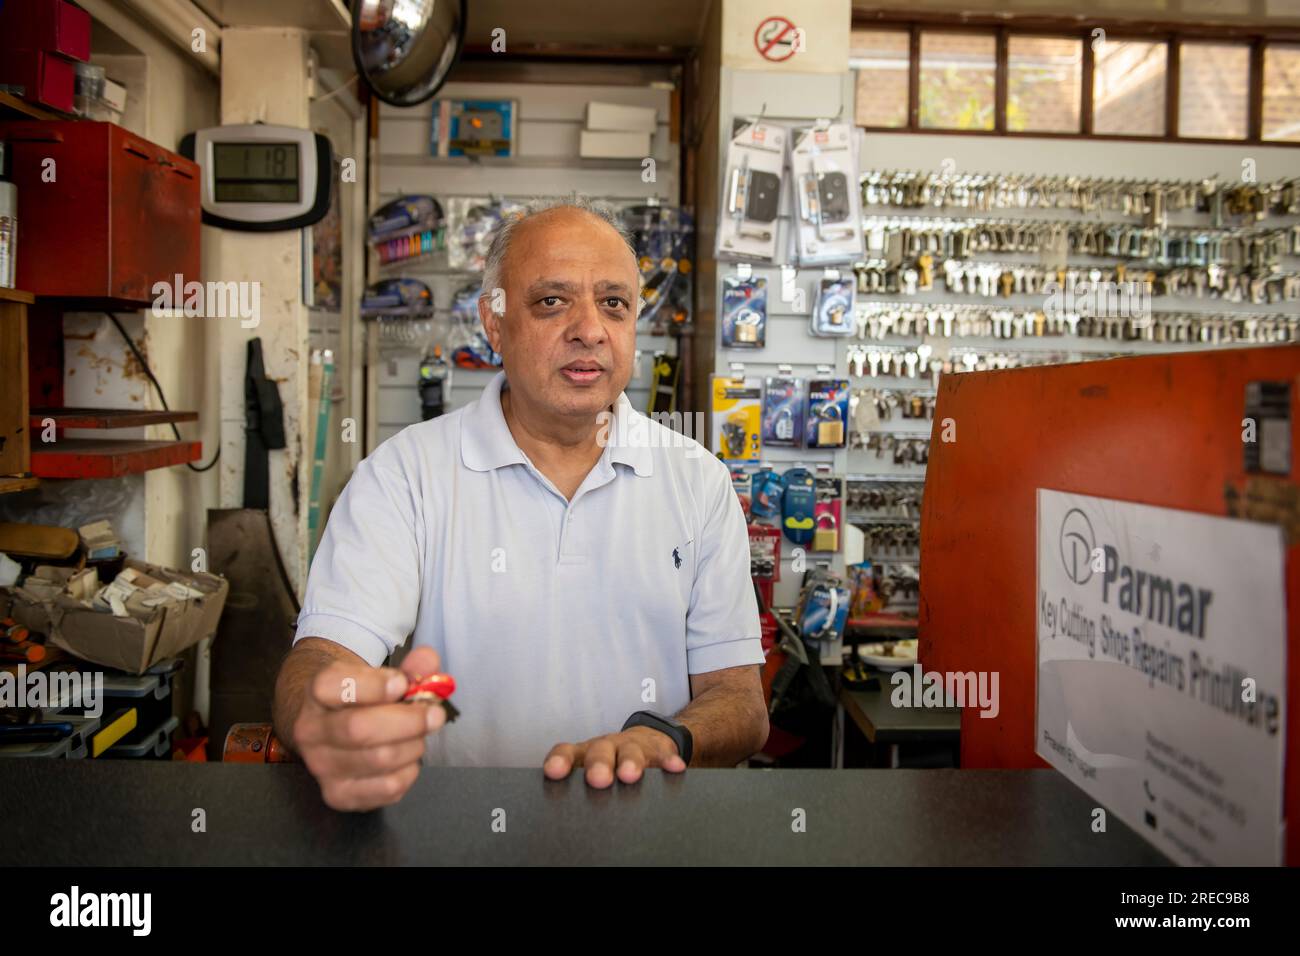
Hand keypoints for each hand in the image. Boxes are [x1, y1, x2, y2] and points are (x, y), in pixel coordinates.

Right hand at [294, 646, 445, 810]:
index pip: (339, 686)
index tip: (403, 684)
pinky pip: (387, 788)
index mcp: (318, 692)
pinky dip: (409, 772)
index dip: (377, 686)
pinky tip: (407, 758)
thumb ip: (408, 667)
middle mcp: (311, 731)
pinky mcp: (338, 795)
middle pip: (359, 729)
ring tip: (419, 736)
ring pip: (378, 760)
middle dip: (408, 721)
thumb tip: (428, 662)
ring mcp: (321, 767)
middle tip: (435, 714)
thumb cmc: (363, 698)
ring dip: (412, 746)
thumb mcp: (381, 674)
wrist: (331, 726)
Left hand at [542, 726, 686, 788]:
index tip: (554, 772)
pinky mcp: (658, 750)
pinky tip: (674, 768)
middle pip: (600, 750)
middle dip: (598, 764)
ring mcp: (632, 747)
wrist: (646, 739)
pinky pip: (663, 754)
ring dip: (630, 762)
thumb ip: (579, 789)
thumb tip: (565, 818)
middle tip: (597, 779)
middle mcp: (606, 747)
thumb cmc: (610, 765)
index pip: (567, 752)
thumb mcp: (591, 770)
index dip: (560, 760)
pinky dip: (668, 761)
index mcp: (584, 754)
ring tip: (630, 776)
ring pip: (630, 751)